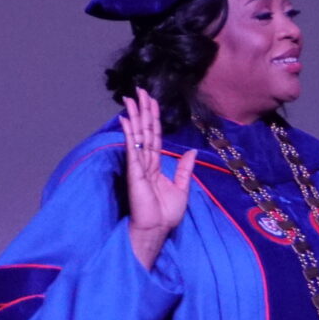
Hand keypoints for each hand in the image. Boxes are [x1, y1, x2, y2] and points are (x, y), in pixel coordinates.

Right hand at [118, 89, 195, 269]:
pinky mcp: (134, 172)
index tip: (151, 101)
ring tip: (132, 98)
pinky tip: (127, 120)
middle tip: (140, 90)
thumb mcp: (182, 187)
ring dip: (135, 116)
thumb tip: (192, 151)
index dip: (153, 118)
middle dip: (143, 110)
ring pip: (138, 136)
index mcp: (156, 164)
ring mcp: (138, 165)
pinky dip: (130, 134)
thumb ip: (184, 169)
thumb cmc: (166, 213)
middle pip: (145, 131)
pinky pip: (132, 149)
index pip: (154, 136)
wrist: (157, 228)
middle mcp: (145, 161)